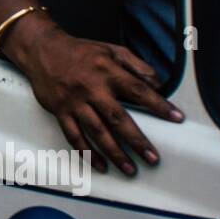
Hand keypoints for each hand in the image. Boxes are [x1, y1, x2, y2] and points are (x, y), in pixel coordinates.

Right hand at [1, 15, 183, 175]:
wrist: (42, 50)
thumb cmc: (80, 51)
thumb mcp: (111, 49)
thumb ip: (136, 65)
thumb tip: (157, 82)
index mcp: (108, 71)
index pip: (139, 90)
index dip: (159, 104)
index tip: (176, 118)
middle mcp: (92, 88)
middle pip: (118, 118)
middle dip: (137, 140)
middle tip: (152, 158)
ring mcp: (74, 102)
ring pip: (96, 132)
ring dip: (114, 152)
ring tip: (129, 169)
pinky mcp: (60, 111)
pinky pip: (74, 136)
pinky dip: (86, 153)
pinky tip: (99, 165)